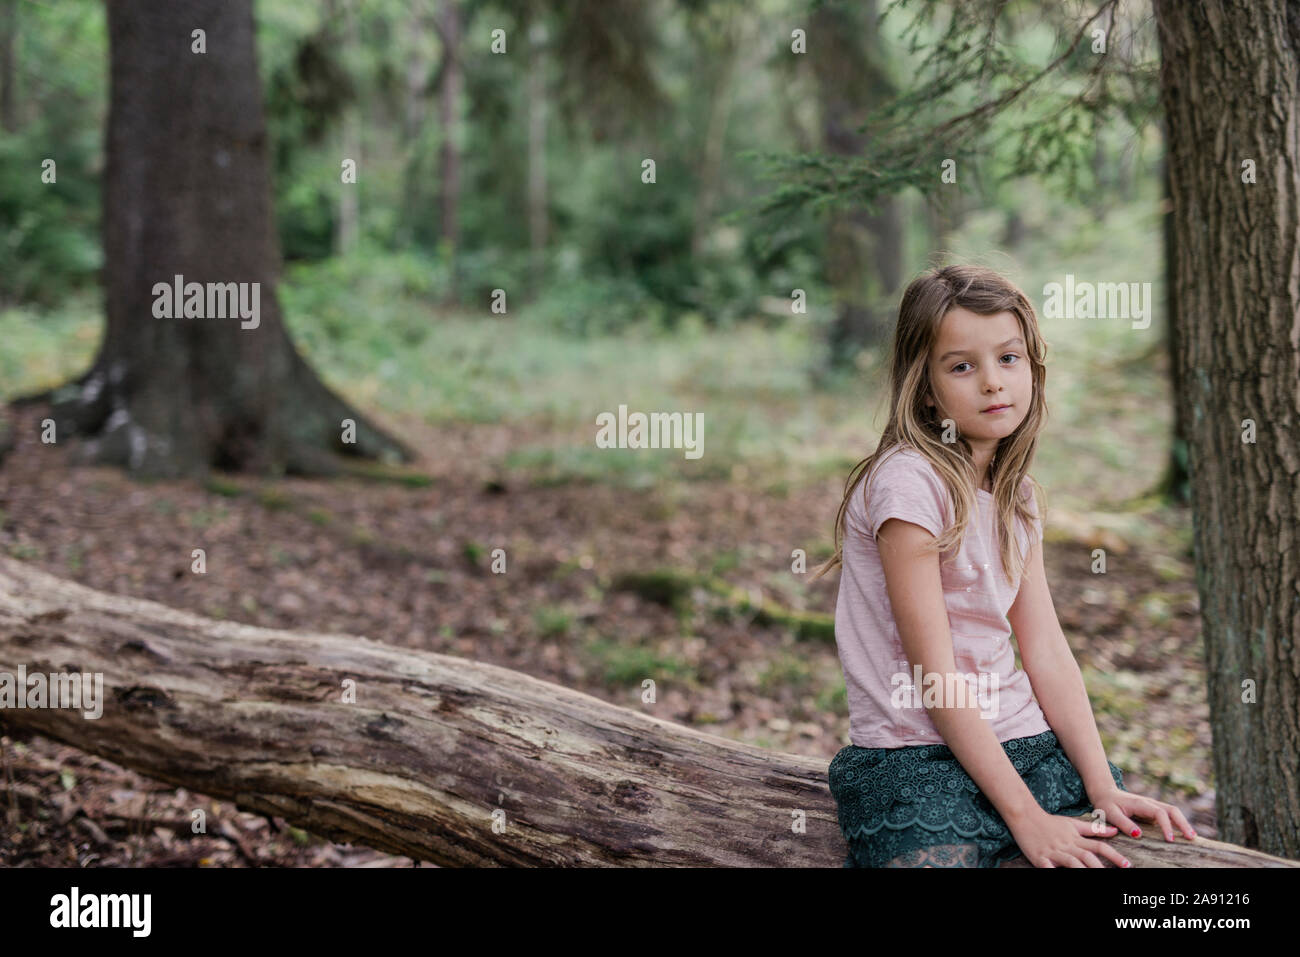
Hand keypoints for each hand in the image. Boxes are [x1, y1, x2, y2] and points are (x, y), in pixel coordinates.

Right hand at [1007, 809, 1130, 867]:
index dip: (1113, 855)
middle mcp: (1067, 845)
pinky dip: (1055, 873)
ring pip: (1072, 863)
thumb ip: (1093, 829)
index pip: (1098, 846)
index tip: (1127, 865)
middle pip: (1087, 856)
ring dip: (1084, 871)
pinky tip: (1060, 876)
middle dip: (1102, 868)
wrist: (1025, 816)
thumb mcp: (1072, 824)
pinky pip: (1049, 868)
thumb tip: (1114, 830)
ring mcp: (1053, 852)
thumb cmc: (1050, 822)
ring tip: (1096, 880)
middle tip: (1115, 876)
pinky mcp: (1040, 858)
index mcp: (1075, 838)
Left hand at [1086, 786, 1197, 842]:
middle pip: (1172, 810)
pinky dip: (1178, 823)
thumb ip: (1124, 824)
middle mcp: (1149, 803)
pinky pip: (1169, 816)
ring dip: (1183, 823)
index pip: (1159, 813)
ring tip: (1192, 837)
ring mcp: (1152, 806)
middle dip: (1183, 823)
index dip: (1166, 826)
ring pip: (1173, 812)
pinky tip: (1183, 834)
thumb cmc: (1106, 804)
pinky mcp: (1153, 811)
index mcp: (1140, 803)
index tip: (1170, 840)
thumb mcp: (1110, 814)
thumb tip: (1139, 835)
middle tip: (1192, 837)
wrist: (1104, 792)